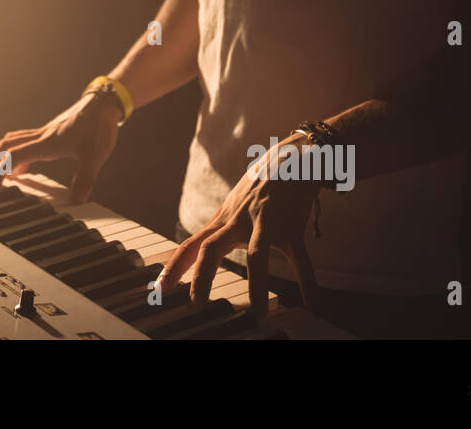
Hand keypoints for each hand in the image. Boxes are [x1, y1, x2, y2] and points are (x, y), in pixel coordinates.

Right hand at [0, 92, 122, 203]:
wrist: (104, 103)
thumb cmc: (99, 126)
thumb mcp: (95, 155)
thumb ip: (85, 178)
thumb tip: (77, 200)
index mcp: (47, 143)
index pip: (15, 156)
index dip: (1, 172)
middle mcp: (42, 136)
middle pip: (7, 145)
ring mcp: (45, 133)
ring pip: (14, 141)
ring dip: (2, 155)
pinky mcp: (51, 132)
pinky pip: (26, 141)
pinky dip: (18, 154)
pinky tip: (24, 166)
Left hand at [158, 134, 321, 318]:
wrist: (294, 155)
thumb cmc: (261, 186)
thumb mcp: (234, 206)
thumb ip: (220, 230)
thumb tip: (201, 252)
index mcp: (223, 220)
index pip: (191, 245)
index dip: (173, 267)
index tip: (159, 290)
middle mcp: (239, 220)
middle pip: (212, 248)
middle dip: (202, 276)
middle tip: (196, 305)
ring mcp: (265, 221)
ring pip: (256, 255)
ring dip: (257, 286)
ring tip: (257, 315)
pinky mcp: (292, 224)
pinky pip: (300, 258)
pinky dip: (307, 282)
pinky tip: (311, 304)